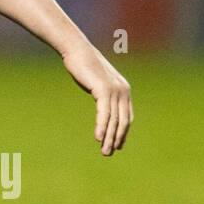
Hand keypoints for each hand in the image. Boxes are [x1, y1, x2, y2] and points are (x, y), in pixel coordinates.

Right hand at [61, 41, 131, 155]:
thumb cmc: (83, 65)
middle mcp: (123, 91)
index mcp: (123, 90)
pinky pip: (104, 113)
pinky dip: (102, 126)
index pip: (126, 116)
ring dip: (109, 137)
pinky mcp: (104, 89)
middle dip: (116, 139)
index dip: (122, 132)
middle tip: (109, 153)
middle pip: (123, 121)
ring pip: (114, 120)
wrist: (76, 50)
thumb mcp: (96, 81)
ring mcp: (115, 90)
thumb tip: (101, 102)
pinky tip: (98, 138)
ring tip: (104, 152)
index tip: (117, 145)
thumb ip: (101, 92)